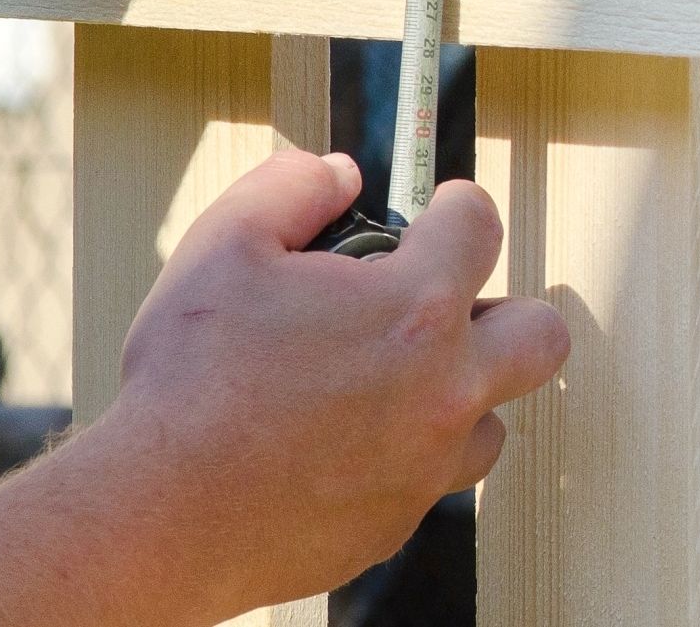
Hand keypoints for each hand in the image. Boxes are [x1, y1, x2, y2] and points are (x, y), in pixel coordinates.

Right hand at [94, 152, 567, 615]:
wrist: (159, 518)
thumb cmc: (191, 385)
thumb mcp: (224, 246)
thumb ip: (290, 188)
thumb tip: (336, 175)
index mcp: (415, 310)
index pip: (480, 227)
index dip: (457, 208)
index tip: (442, 213)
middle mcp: (444, 389)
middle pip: (540, 335)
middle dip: (501, 309)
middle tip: (439, 307)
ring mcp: (426, 465)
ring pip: (491, 420)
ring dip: (456, 393)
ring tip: (385, 381)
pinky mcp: (396, 524)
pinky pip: (430, 480)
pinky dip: (404, 454)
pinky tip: (340, 441)